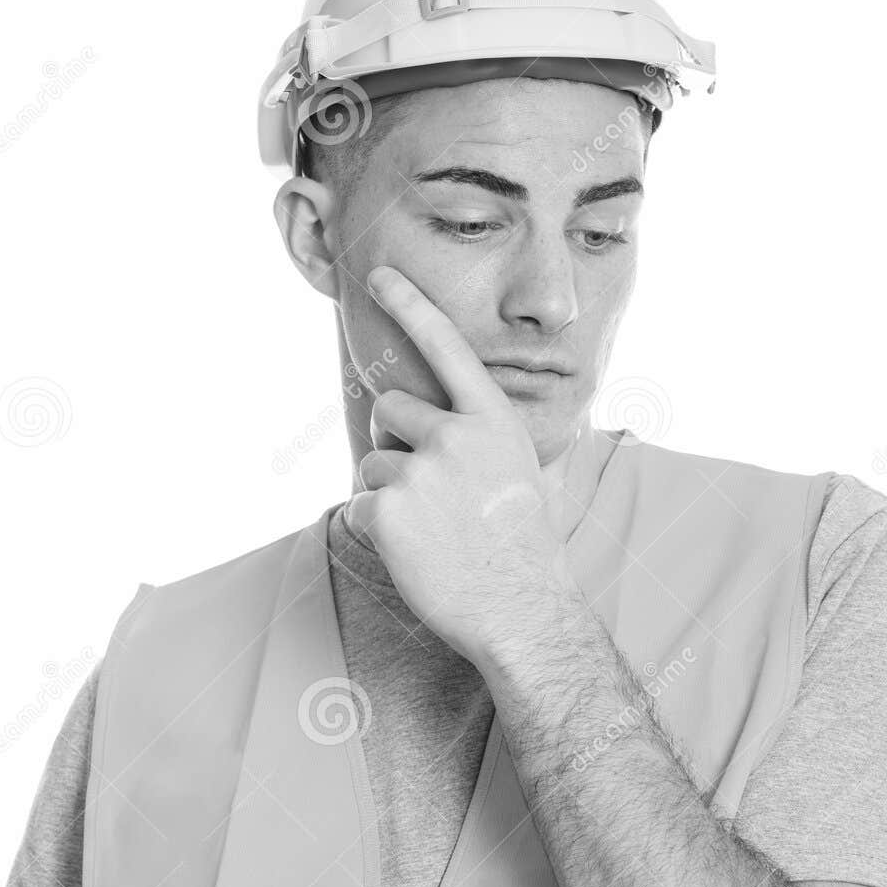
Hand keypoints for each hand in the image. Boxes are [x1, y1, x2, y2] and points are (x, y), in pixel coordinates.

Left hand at [343, 265, 571, 666]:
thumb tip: (457, 424)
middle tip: (430, 490)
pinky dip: (378, 530)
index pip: (446, 348)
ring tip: (431, 530)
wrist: (522, 610)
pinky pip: (361, 504)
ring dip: (389, 492)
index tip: (378, 276)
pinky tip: (416, 552)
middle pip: (391, 409)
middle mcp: (456, 434)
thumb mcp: (524, 474)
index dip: (411, 306)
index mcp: (492, 420)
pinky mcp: (387, 508)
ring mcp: (419, 470)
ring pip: (373, 460)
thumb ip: (486, 439)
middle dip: (396, 441)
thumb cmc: (526, 550)